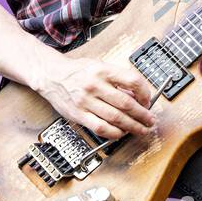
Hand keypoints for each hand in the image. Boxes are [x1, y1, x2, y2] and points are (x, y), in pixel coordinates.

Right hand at [34, 53, 156, 140]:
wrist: (51, 75)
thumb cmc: (77, 71)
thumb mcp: (99, 67)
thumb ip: (117, 80)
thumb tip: (137, 97)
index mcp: (103, 70)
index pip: (132, 81)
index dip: (145, 93)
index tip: (148, 101)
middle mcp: (95, 85)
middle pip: (126, 103)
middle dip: (142, 115)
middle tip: (150, 121)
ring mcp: (85, 101)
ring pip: (115, 118)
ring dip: (132, 126)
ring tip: (140, 130)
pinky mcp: (78, 114)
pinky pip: (100, 127)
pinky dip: (114, 133)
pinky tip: (121, 133)